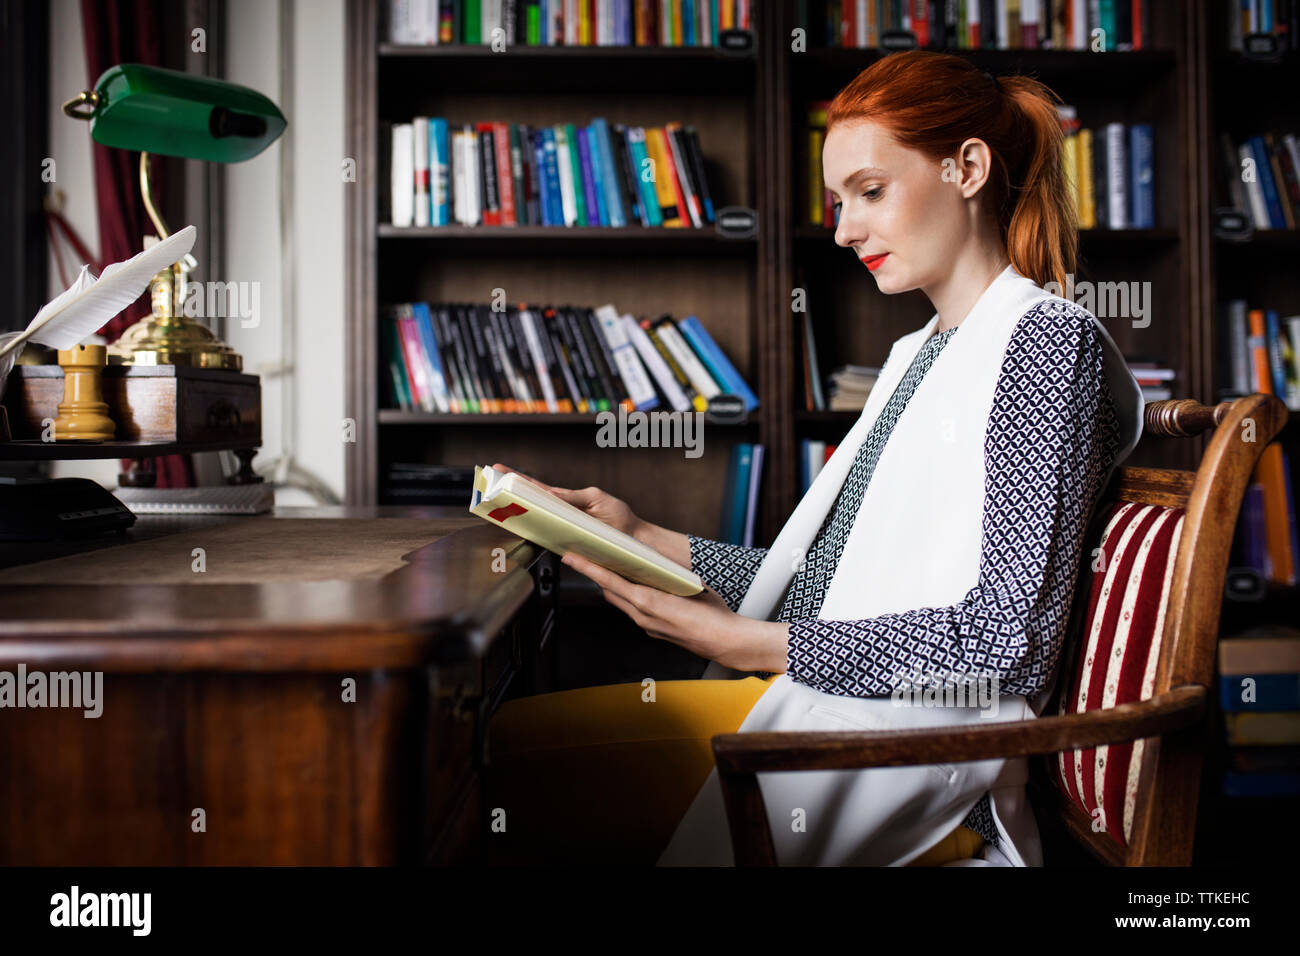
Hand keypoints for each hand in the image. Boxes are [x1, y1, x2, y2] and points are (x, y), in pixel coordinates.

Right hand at [491, 462, 643, 536]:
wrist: (634, 538)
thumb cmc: (618, 517)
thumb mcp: (596, 499)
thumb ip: (573, 496)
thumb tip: (550, 493)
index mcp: (566, 499)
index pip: (538, 487)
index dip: (518, 478)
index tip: (499, 468)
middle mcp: (561, 514)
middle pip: (530, 502)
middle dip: (509, 492)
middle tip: (489, 483)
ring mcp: (562, 529)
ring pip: (535, 519)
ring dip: (516, 511)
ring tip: (498, 503)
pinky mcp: (567, 543)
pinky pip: (548, 537)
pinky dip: (534, 531)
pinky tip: (522, 526)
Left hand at [558, 552, 788, 672]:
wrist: (724, 641)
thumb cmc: (712, 613)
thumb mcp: (689, 585)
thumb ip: (666, 577)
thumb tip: (653, 566)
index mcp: (649, 602)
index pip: (610, 582)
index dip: (589, 569)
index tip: (572, 558)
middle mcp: (643, 616)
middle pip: (610, 591)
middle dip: (595, 574)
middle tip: (582, 557)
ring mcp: (647, 626)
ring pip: (621, 601)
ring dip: (611, 585)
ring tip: (604, 567)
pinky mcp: (653, 631)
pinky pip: (633, 610)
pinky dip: (627, 596)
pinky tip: (632, 587)